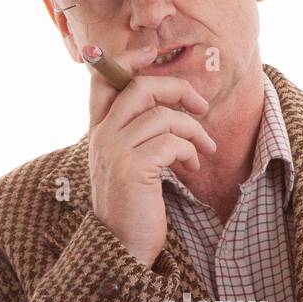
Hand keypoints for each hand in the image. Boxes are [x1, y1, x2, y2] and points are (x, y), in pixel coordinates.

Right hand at [85, 51, 215, 265]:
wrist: (121, 248)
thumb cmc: (132, 208)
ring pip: (162, 115)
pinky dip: (189, 150)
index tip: (153, 53)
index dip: (127, 59)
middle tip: (201, 106)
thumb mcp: (127, 164)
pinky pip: (171, 142)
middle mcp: (101, 136)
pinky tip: (192, 165)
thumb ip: (136, 135)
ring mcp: (115, 151)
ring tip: (205, 148)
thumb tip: (169, 108)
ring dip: (193, 129)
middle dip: (177, 89)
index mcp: (97, 131)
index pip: (103, 79)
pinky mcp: (133, 168)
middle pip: (139, 86)